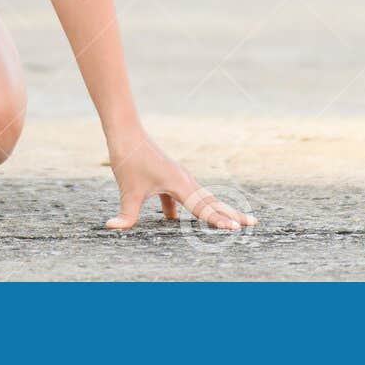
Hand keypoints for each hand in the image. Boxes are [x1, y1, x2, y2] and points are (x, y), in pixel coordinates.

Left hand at [103, 133, 255, 230]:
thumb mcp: (128, 191)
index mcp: (180, 185)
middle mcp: (184, 181)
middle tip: (253, 222)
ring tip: (231, 221)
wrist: (126, 134)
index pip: (203, 208)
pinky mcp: (168, 177)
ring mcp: (178, 178)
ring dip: (215, 210)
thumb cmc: (129, 160)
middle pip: (212, 202)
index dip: (218, 221)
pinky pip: (181, 197)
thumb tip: (111, 227)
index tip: (235, 229)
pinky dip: (182, 209)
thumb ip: (125, 214)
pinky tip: (172, 220)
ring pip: (201, 199)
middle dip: (232, 213)